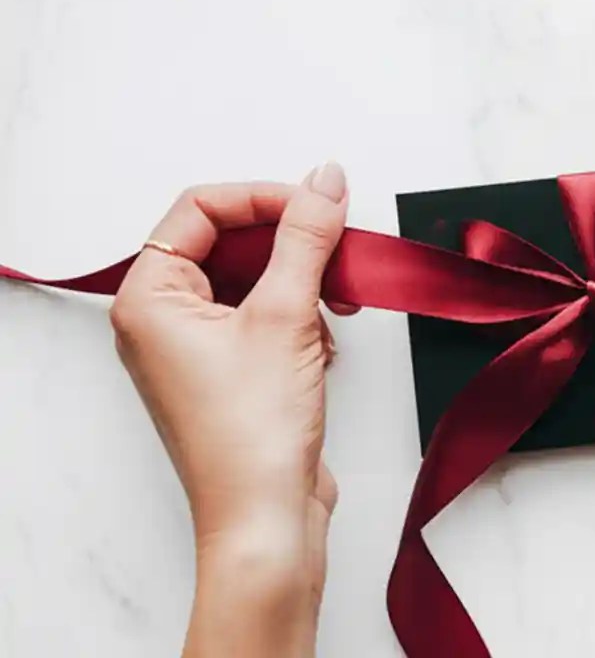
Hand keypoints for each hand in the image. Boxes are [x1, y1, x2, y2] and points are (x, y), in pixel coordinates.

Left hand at [109, 163, 356, 656]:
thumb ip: (307, 237)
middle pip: (229, 242)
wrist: (265, 518)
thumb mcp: (287, 315)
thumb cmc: (253, 434)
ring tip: (340, 306)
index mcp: (150, 298)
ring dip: (302, 283)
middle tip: (340, 253)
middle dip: (291, 245)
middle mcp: (162, 320)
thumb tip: (324, 179)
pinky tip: (326, 343)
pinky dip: (300, 317)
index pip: (201, 209)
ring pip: (252, 279)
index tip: (319, 206)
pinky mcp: (228, 374)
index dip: (265, 199)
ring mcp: (194, 349)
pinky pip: (262, 317)